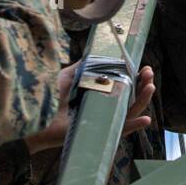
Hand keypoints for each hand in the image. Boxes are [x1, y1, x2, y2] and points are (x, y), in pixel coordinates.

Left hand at [25, 62, 156, 154]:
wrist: (35, 116)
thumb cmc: (48, 96)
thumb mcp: (68, 75)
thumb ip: (84, 66)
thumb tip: (100, 53)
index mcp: (97, 93)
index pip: (122, 84)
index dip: (134, 76)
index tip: (144, 67)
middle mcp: (102, 106)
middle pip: (129, 97)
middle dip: (142, 85)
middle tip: (149, 73)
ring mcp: (101, 119)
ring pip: (128, 111)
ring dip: (142, 100)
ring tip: (150, 87)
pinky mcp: (98, 131)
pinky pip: (119, 130)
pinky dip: (133, 125)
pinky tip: (146, 119)